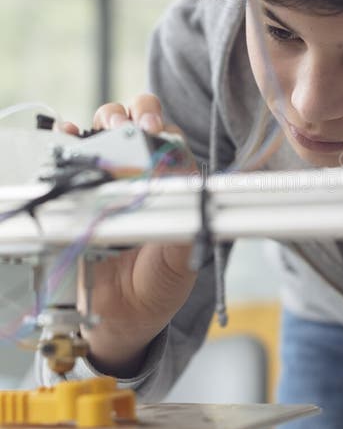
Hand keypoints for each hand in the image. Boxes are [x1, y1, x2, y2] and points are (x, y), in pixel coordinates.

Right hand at [58, 94, 197, 377]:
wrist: (119, 316)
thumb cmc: (156, 284)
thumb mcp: (180, 259)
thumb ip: (185, 224)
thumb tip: (188, 188)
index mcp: (172, 184)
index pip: (172, 138)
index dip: (165, 126)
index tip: (158, 128)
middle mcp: (142, 173)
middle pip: (140, 120)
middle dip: (137, 112)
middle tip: (136, 124)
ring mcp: (108, 177)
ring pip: (107, 128)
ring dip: (107, 118)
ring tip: (107, 127)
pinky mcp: (78, 189)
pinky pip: (70, 153)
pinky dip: (66, 136)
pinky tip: (68, 133)